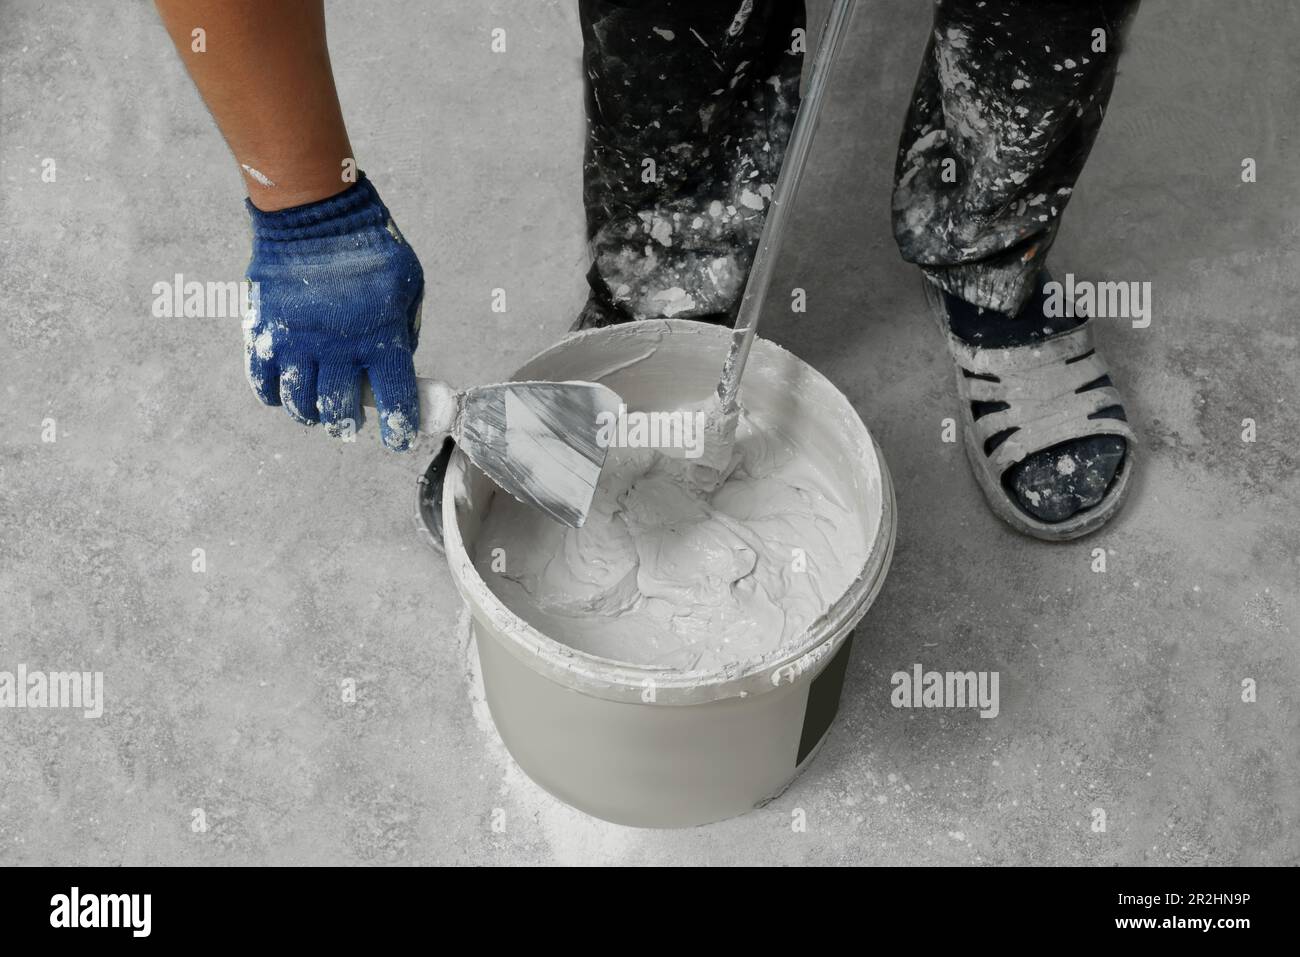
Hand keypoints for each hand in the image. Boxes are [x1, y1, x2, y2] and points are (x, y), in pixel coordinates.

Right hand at [242, 174, 424, 449]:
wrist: (315, 212)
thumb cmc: (370, 247)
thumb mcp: (409, 286)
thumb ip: (403, 330)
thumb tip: (396, 365)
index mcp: (381, 339)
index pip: (395, 402)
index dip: (399, 430)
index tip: (399, 440)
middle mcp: (338, 350)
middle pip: (341, 413)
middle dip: (349, 425)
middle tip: (351, 420)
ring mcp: (297, 343)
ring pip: (301, 405)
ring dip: (312, 415)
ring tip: (319, 410)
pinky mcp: (264, 333)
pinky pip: (264, 384)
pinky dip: (276, 396)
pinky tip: (286, 393)